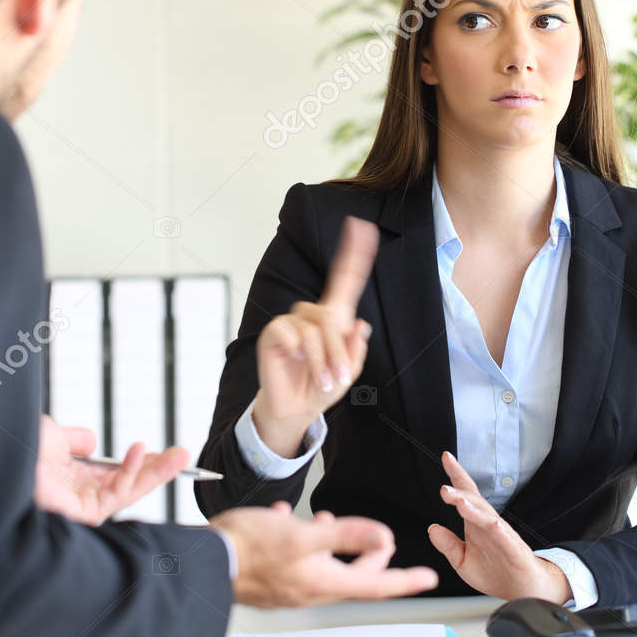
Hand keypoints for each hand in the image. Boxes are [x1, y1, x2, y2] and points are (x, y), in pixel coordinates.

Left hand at [32, 413, 189, 524]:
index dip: (139, 463)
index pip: (113, 476)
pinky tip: (142, 453)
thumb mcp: (51, 435)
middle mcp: (76, 497)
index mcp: (70, 481)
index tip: (163, 452)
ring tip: (179, 456)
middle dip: (157, 472)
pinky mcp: (80, 516)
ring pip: (127, 494)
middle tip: (185, 456)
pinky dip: (131, 474)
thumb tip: (93, 441)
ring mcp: (78, 509)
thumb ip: (75, 438)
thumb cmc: (13, 450)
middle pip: (126, 487)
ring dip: (155, 474)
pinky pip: (114, 496)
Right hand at [211, 500, 438, 607]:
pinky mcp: (271, 580)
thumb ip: (345, 535)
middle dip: (366, 553)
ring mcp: (290, 587)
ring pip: (324, 565)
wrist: (205, 559)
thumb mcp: (303, 534)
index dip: (405, 580)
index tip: (428, 578)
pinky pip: (296, 560)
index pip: (376, 584)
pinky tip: (284, 518)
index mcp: (323, 581)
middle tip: (374, 536)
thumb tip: (382, 537)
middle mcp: (309, 590)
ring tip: (323, 518)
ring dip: (332, 543)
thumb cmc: (249, 546)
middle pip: (352, 576)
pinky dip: (299, 540)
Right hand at [251, 215, 379, 457]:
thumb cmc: (322, 386)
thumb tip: (360, 324)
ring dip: (322, 359)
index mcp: (334, 318)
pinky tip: (295, 360)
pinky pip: (290, 333)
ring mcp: (291, 322)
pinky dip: (300, 352)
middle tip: (340, 377)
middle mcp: (312, 315)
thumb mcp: (348, 372)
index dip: (354, 255)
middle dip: (339, 350)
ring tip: (322, 381)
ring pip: (314, 329)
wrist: (296, 409)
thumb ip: (356, 350)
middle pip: (331, 315)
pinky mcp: (274, 333)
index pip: (345, 280)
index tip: (362, 226)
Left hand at [426, 451, 570, 603]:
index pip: (466, 495)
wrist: (522, 590)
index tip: (446, 458)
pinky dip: (501, 532)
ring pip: (489, 518)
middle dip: (460, 493)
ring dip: (475, 509)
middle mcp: (489, 526)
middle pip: (475, 503)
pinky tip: (493, 525)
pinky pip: (508, 540)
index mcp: (475, 525)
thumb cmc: (495, 572)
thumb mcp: (462, 561)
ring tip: (461, 503)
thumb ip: (448, 545)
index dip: (457, 476)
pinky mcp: (515, 553)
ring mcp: (503, 537)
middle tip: (444, 490)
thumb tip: (432, 528)